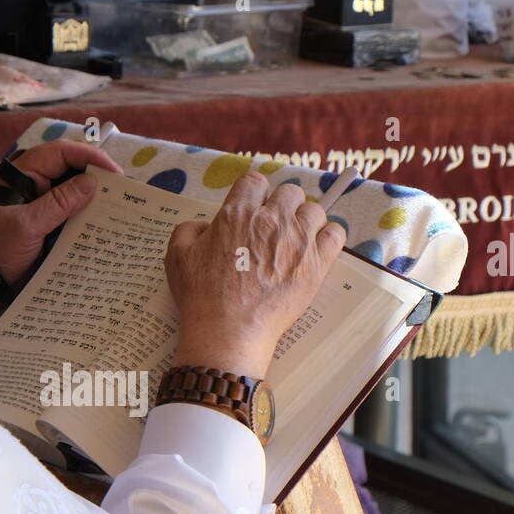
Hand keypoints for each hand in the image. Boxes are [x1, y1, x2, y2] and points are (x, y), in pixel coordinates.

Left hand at [0, 140, 122, 305]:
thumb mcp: (27, 226)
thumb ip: (57, 204)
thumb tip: (92, 183)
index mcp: (26, 173)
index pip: (62, 152)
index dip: (90, 157)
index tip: (115, 174)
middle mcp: (38, 182)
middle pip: (75, 167)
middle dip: (99, 175)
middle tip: (124, 191)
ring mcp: (47, 201)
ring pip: (78, 188)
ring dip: (98, 196)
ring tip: (122, 206)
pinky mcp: (54, 221)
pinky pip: (76, 210)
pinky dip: (92, 214)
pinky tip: (108, 222)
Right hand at [165, 171, 346, 378]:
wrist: (229, 331)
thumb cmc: (202, 297)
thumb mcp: (177, 256)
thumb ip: (189, 229)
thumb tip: (206, 226)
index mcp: (237, 213)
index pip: (255, 181)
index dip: (254, 194)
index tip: (254, 209)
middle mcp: (270, 220)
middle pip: (289, 192)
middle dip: (281, 206)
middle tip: (273, 229)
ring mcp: (297, 240)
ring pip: (314, 210)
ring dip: (305, 221)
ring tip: (294, 241)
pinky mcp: (316, 264)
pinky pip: (335, 234)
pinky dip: (328, 236)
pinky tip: (316, 248)